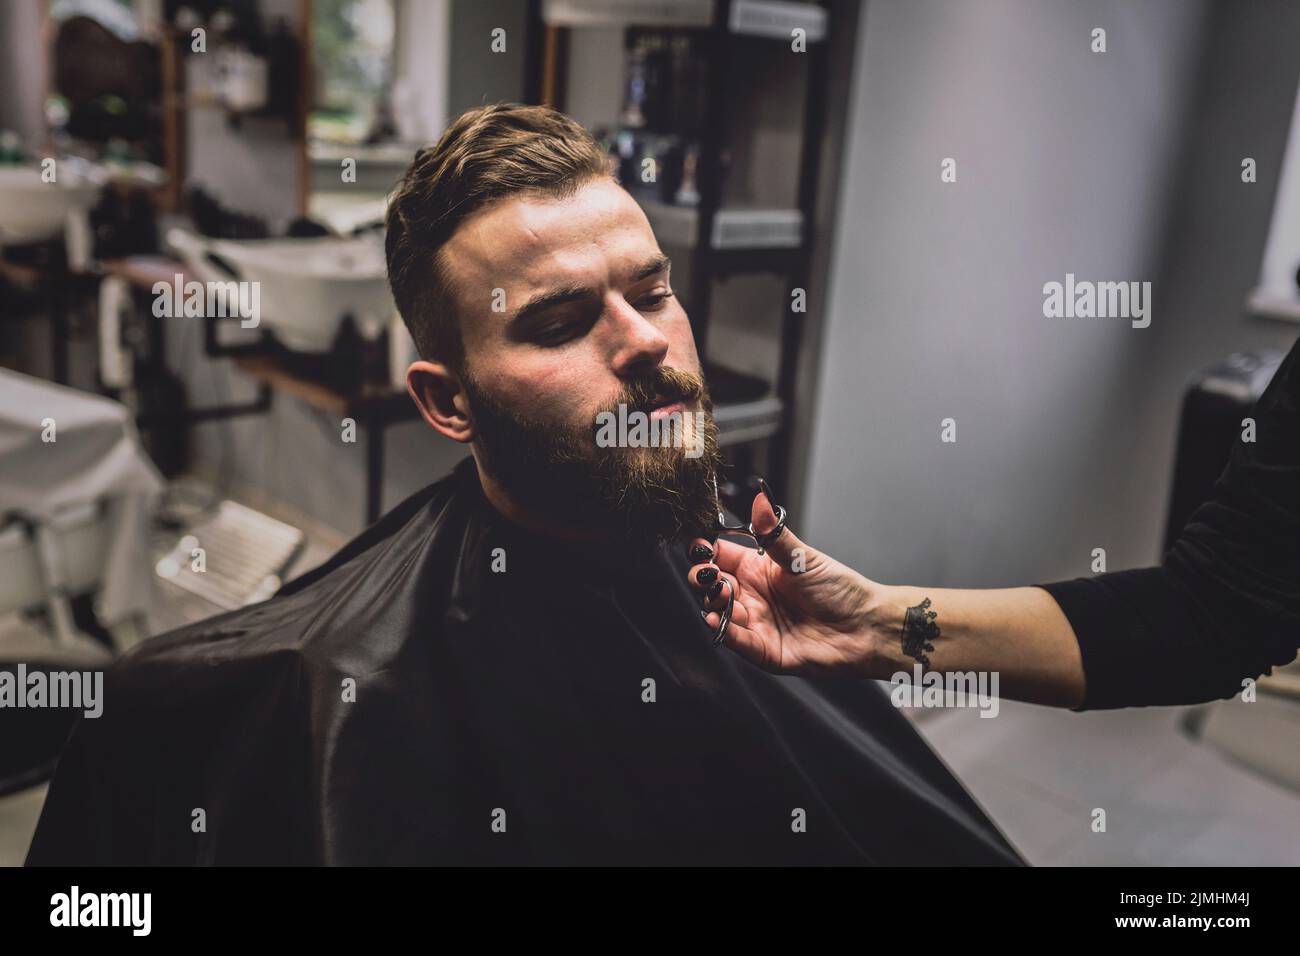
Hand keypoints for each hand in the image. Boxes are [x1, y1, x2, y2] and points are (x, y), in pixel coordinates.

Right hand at [687, 494, 881, 675]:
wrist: (867, 626)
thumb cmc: (841, 591)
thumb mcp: (803, 558)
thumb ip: (774, 534)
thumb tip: (760, 499)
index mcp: (759, 569)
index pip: (720, 556)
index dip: (705, 551)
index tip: (700, 547)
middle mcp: (753, 595)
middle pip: (712, 585)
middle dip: (702, 577)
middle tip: (707, 573)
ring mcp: (756, 622)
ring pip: (719, 611)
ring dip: (713, 602)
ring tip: (722, 593)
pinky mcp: (763, 649)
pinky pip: (736, 640)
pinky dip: (723, 630)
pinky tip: (716, 618)